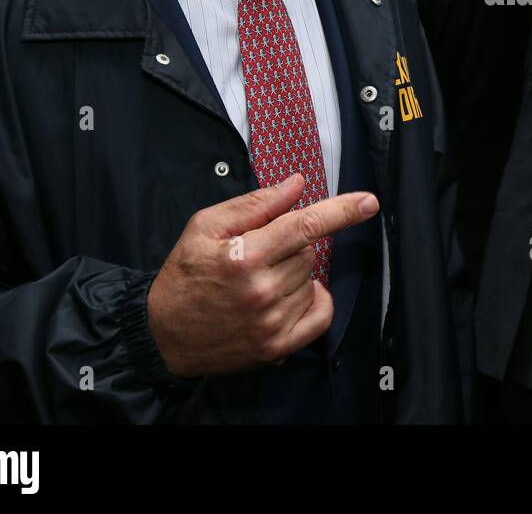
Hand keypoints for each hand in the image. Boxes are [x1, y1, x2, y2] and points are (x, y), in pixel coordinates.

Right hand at [147, 174, 379, 376]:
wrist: (162, 334)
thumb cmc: (184, 275)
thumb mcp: (205, 226)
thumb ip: (256, 204)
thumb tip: (296, 184)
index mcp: (245, 257)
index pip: (305, 226)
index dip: (341, 211)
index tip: (369, 202)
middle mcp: (262, 292)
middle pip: (308, 252)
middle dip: (289, 247)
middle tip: (257, 256)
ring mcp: (272, 323)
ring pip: (312, 280)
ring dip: (295, 275)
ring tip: (259, 281)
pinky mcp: (277, 347)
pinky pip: (321, 316)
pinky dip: (315, 300)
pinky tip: (291, 296)